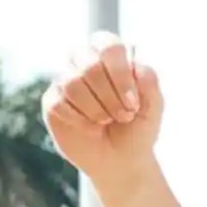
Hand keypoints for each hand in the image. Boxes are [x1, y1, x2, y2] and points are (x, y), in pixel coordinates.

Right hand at [41, 31, 163, 181]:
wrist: (122, 160)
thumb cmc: (138, 128)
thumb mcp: (154, 107)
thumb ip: (150, 81)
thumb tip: (136, 63)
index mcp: (113, 57)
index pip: (109, 45)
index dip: (120, 73)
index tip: (133, 103)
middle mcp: (87, 62)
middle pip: (89, 63)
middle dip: (110, 95)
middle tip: (124, 116)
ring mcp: (66, 80)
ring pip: (72, 82)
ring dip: (96, 109)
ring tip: (108, 121)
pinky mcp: (52, 101)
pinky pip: (59, 103)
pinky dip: (80, 120)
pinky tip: (92, 128)